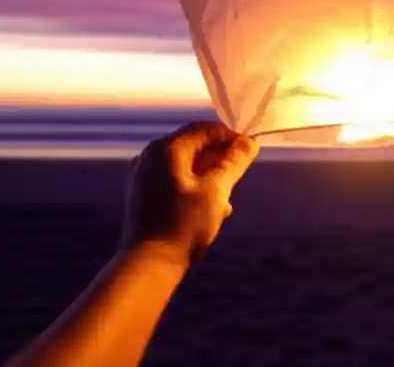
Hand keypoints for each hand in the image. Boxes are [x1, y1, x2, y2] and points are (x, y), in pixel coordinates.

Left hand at [121, 122, 258, 264]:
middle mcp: (150, 156)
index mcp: (165, 149)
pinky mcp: (143, 194)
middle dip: (220, 159)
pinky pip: (174, 180)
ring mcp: (143, 175)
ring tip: (226, 198)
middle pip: (194, 146)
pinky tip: (209, 209)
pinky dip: (194, 187)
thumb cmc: (183, 225)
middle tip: (239, 174)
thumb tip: (249, 143)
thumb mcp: (216, 192)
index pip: (204, 129)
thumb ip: (234, 164)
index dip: (230, 136)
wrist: (148, 264)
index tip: (250, 150)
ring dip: (209, 176)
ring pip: (185, 165)